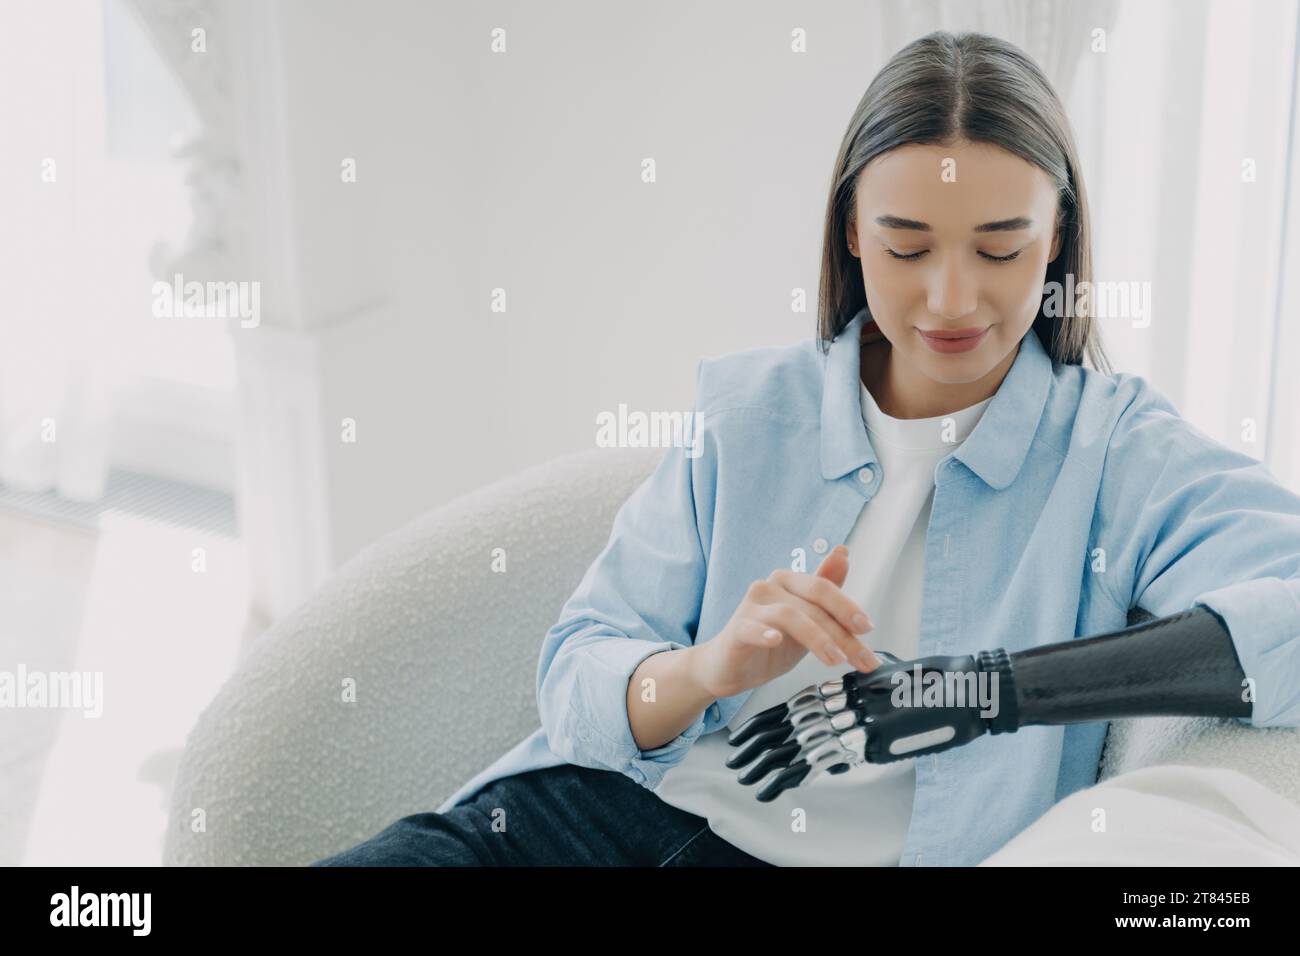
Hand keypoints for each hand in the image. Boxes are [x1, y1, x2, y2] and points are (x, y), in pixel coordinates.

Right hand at [692, 545, 879, 698]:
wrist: (728, 667)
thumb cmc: (768, 641)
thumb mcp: (806, 619)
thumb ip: (826, 589)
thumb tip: (843, 553)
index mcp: (789, 581)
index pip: (824, 588)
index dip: (849, 607)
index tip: (868, 629)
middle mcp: (770, 587)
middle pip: (813, 602)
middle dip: (842, 632)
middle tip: (860, 655)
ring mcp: (751, 607)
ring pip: (790, 615)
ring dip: (818, 638)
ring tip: (835, 660)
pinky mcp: (736, 629)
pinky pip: (752, 628)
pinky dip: (765, 633)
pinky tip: (776, 641)